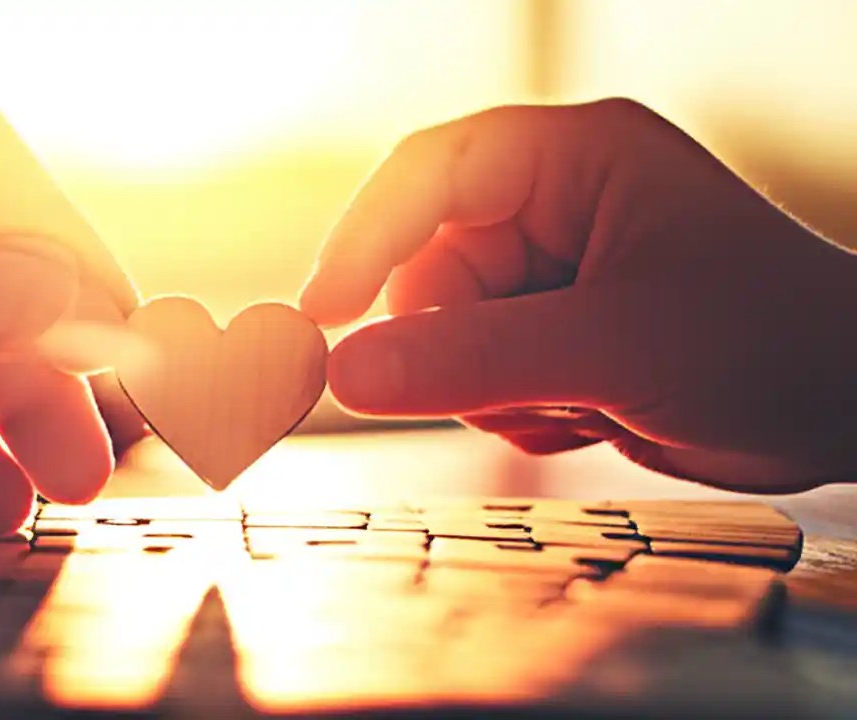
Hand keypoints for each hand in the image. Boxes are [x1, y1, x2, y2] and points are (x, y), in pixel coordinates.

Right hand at [301, 99, 856, 492]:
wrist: (848, 411)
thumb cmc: (769, 345)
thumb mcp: (615, 347)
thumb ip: (473, 359)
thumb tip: (343, 372)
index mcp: (572, 158)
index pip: (431, 175)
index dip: (364, 238)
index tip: (321, 316)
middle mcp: (553, 203)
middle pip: (428, 266)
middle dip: (455, 344)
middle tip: (511, 393)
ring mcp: (553, 271)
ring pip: (446, 332)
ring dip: (492, 388)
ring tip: (575, 403)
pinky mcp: (554, 331)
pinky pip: (477, 372)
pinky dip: (516, 410)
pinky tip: (586, 416)